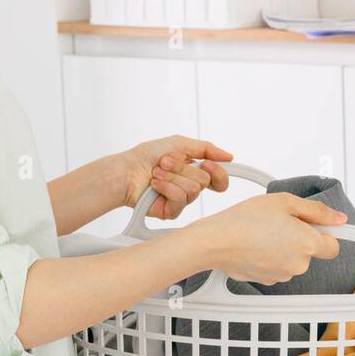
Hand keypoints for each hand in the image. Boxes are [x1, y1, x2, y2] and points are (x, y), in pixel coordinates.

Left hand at [117, 136, 232, 219]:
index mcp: (194, 172)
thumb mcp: (179, 143)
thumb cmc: (146, 156)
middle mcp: (189, 187)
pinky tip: (154, 185)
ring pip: (193, 189)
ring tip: (156, 174)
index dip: (218, 172)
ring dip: (172, 176)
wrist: (126, 170)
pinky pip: (180, 199)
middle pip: (204, 180)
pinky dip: (166, 187)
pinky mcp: (171, 212)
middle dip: (182, 168)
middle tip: (165, 163)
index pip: (219, 180)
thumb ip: (207, 148)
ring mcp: (181, 201)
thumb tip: (228, 157)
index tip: (208, 163)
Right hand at [189, 193, 345, 284]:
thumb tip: (339, 219)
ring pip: (292, 260)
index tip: (313, 225)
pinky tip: (255, 245)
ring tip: (263, 233)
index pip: (333, 247)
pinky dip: (269, 257)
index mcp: (308, 244)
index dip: (325, 234)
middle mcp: (299, 264)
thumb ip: (317, 211)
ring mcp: (283, 276)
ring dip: (283, 248)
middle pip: (309, 252)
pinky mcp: (267, 281)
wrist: (217, 241)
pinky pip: (276, 267)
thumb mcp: (285, 202)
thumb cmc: (247, 219)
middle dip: (299, 238)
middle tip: (279, 222)